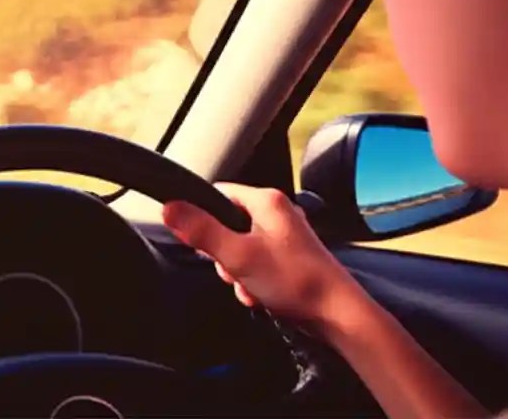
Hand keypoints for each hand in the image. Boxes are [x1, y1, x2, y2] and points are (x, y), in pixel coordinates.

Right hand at [163, 183, 356, 332]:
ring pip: (240, 249)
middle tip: (235, 270)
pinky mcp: (289, 258)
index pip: (217, 193)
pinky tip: (262, 294)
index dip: (202, 218)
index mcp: (267, 201)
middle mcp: (278, 213)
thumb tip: (171, 208)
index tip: (202, 241)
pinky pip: (256, 264)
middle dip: (224, 255)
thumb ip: (201, 231)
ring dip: (238, 272)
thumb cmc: (297, 282)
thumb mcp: (237, 255)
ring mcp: (285, 236)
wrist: (336, 314)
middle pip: (226, 225)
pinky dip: (253, 280)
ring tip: (253, 286)